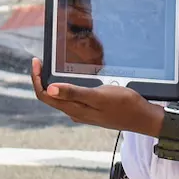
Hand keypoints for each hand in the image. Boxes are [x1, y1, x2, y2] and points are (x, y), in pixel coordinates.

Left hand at [28, 59, 160, 134]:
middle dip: (41, 79)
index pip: (45, 96)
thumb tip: (49, 90)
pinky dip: (64, 87)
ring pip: (59, 98)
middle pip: (50, 97)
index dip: (37, 79)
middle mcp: (75, 112)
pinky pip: (71, 98)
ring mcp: (83, 112)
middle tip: (39, 61)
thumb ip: (74, 93)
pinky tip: (68, 79)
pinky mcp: (91, 109)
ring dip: (51, 83)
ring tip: (49, 67)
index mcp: (74, 109)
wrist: (142, 118)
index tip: (36, 62)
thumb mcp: (98, 96)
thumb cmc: (123, 105)